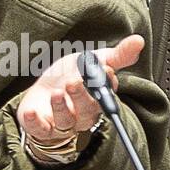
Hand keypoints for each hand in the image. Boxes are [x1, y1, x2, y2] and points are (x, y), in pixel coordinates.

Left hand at [16, 34, 144, 141]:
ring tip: (56, 93)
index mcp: (96, 99)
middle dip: (81, 96)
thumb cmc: (69, 77)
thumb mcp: (90, 62)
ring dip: (61, 108)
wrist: (42, 94)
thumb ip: (116, 55)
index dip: (106, 83)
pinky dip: (35, 122)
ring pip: (65, 120)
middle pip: (86, 109)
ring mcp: (61, 123)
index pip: (105, 94)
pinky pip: (40, 129)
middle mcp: (81, 114)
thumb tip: (139, 40)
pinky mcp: (42, 127)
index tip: (105, 69)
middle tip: (74, 81)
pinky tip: (31, 113)